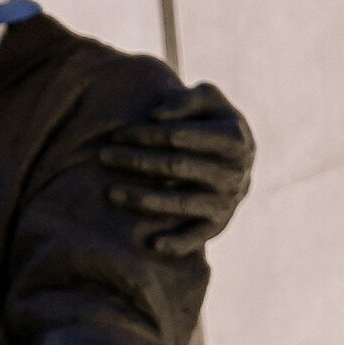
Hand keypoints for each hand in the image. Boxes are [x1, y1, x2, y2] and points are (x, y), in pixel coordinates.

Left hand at [91, 83, 255, 257]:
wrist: (239, 160)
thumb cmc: (212, 123)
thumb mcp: (209, 100)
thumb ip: (186, 99)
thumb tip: (154, 115)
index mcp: (233, 138)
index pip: (179, 136)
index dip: (145, 134)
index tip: (117, 133)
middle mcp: (233, 172)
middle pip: (175, 167)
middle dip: (137, 161)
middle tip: (104, 155)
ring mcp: (226, 201)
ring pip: (180, 202)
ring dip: (143, 200)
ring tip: (110, 192)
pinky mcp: (218, 225)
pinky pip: (196, 237)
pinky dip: (177, 244)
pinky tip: (151, 245)